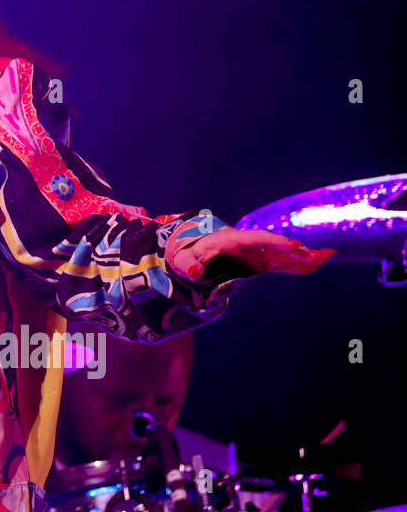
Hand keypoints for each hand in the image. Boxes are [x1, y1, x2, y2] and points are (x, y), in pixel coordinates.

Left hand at [172, 226, 334, 279]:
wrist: (195, 251)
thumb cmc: (191, 253)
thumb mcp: (184, 259)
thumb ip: (188, 264)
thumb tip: (193, 273)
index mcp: (233, 239)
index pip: (257, 239)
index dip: (275, 242)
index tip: (292, 245)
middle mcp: (249, 243)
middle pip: (275, 244)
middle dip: (294, 249)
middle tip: (315, 255)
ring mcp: (257, 252)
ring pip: (283, 253)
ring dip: (303, 255)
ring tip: (326, 255)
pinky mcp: (261, 261)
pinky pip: (283, 262)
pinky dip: (299, 263)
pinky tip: (317, 262)